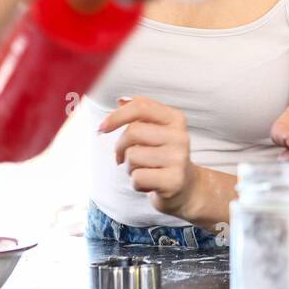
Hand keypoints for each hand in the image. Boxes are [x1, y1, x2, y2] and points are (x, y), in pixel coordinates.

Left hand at [99, 95, 199, 217]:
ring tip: (143, 169)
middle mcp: (180, 136)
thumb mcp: (157, 130)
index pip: (141, 107)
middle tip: (124, 157)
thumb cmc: (164, 156)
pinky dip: (136, 183)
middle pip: (133, 132)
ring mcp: (178, 159)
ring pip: (133, 156)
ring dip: (130, 167)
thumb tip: (121, 100)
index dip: (117, 116)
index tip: (102, 127)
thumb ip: (140, 113)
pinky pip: (138, 178)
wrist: (186, 187)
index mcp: (175, 118)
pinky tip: (148, 183)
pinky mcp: (173, 181)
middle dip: (121, 147)